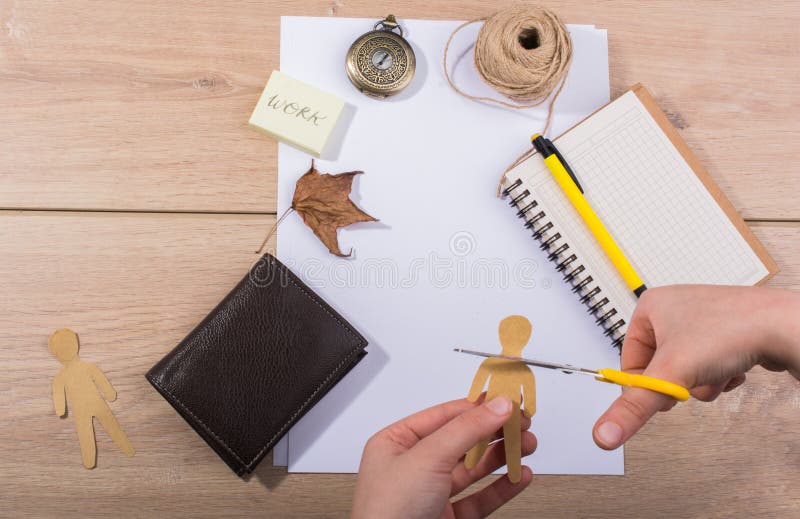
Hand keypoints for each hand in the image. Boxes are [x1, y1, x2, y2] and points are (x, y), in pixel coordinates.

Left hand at [352, 396, 535, 518]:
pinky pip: (479, 498)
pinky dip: (500, 488)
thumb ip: (466, 430)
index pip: (444, 416)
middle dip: (495, 431)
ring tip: (526, 446)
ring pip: (473, 469)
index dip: (478, 407)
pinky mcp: (446, 518)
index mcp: (396, 443)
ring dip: (501, 457)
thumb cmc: (385, 513)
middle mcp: (412, 466)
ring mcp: (430, 493)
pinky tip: (517, 476)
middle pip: (462, 440)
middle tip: (523, 424)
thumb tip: (497, 406)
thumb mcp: (427, 458)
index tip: (507, 400)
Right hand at [593, 285, 799, 449]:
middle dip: (680, 382)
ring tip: (717, 372)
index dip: (645, 384)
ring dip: (702, 382)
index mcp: (651, 306)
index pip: (629, 358)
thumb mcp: (671, 373)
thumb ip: (633, 408)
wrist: (784, 327)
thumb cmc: (731, 331)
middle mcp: (675, 308)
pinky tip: (733, 369)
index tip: (661, 394)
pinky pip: (709, 364)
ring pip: (687, 369)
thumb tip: (603, 434)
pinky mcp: (726, 332)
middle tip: (692, 379)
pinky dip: (720, 374)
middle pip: (660, 366)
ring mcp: (702, 319)